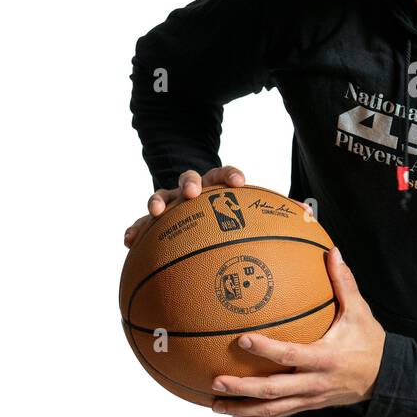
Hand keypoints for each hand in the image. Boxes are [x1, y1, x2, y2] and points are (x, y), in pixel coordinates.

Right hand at [123, 164, 246, 247]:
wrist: (194, 217)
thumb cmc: (220, 223)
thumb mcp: (234, 222)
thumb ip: (252, 229)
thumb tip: (286, 241)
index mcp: (214, 186)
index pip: (223, 174)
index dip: (231, 175)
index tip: (239, 183)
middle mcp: (191, 190)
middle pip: (189, 178)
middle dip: (190, 183)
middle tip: (191, 193)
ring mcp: (171, 200)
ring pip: (162, 194)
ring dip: (158, 200)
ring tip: (155, 210)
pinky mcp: (155, 216)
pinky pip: (142, 221)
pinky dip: (136, 229)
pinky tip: (129, 241)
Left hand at [209, 246, 386, 416]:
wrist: (386, 377)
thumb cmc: (370, 341)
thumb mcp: (359, 311)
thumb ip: (343, 282)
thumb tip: (331, 251)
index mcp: (325, 357)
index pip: (290, 355)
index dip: (265, 349)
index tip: (242, 339)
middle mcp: (315, 382)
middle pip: (274, 390)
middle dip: (243, 388)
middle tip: (216, 381)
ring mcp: (310, 397)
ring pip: (272, 409)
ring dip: (242, 408)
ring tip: (215, 405)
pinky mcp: (308, 405)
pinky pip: (278, 413)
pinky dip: (256, 415)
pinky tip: (235, 411)